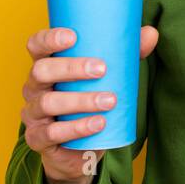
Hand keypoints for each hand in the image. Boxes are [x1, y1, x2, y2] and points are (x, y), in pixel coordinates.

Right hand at [21, 25, 158, 183]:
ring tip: (110, 101)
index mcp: (46, 65)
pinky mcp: (38, 139)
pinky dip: (77, 128)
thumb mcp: (106, 77)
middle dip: (71, 68)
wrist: (79, 150)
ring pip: (48, 102)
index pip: (36, 46)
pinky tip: (98, 124)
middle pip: (41, 71)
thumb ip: (125, 54)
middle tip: (102, 69)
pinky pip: (52, 132)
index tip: (73, 36)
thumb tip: (151, 33)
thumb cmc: (90, 101)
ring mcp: (33, 114)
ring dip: (80, 101)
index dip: (49, 38)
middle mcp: (34, 87)